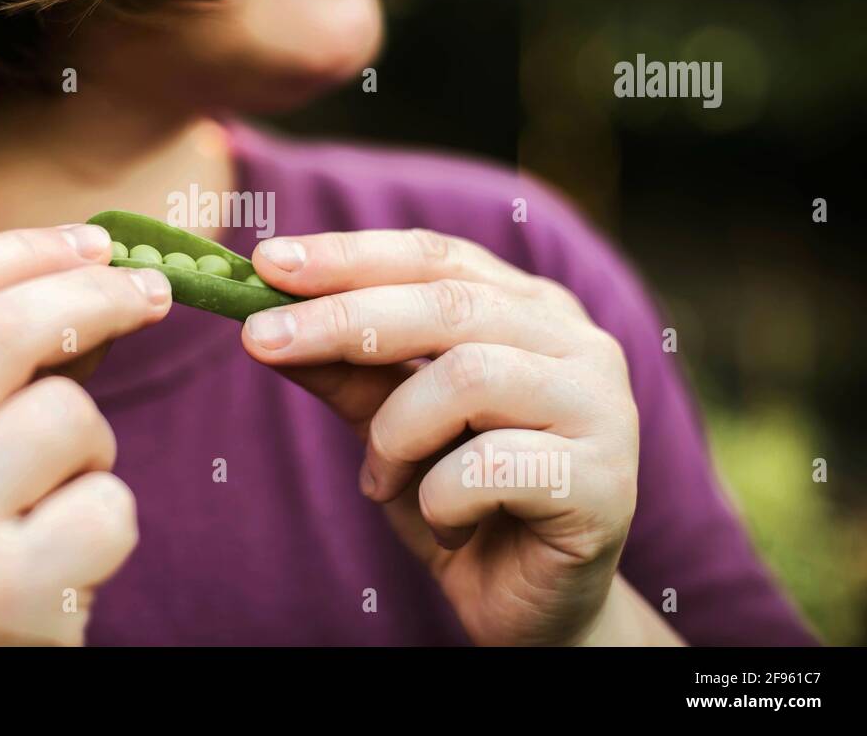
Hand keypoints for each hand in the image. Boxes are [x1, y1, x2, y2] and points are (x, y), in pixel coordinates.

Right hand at [0, 225, 171, 644]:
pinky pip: (108, 506)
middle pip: (2, 328)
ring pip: (67, 416)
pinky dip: (114, 522)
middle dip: (96, 295)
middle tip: (153, 292)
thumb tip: (96, 272)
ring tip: (64, 494)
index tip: (96, 240)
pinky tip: (71, 560)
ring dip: (96, 445)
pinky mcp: (3, 595)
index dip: (22, 247)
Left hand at [242, 228, 665, 644]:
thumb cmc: (460, 501)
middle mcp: (578, 342)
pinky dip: (441, 499)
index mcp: (530, 309)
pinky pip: (491, 467)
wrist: (527, 609)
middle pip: (448, 305)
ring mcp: (602, 407)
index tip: (266, 263)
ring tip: (380, 481)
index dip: (349, 256)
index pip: (434, 257)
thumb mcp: (389, 427)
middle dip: (343, 321)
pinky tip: (448, 525)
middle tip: (260, 340)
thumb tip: (266, 320)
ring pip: (469, 377)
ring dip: (396, 435)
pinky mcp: (606, 481)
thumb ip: (347, 372)